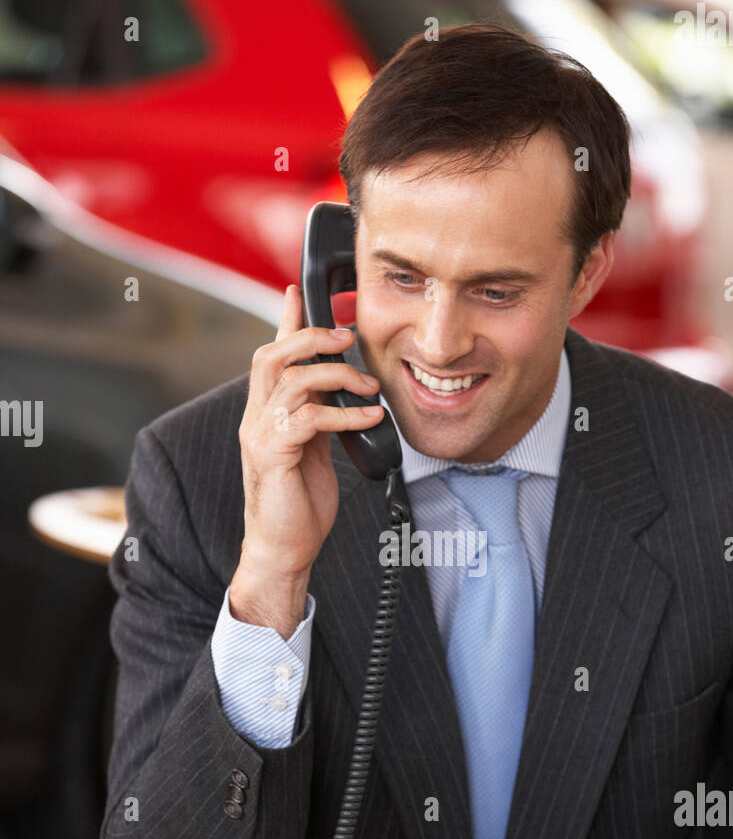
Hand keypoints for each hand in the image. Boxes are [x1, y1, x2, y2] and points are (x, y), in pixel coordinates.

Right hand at [230, 284, 382, 636]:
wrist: (284, 549)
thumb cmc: (299, 503)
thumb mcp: (314, 449)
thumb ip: (319, 415)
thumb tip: (341, 389)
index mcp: (266, 412)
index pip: (271, 354)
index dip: (284, 320)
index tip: (296, 290)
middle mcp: (256, 417)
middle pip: (272, 354)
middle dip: (312, 337)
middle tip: (347, 338)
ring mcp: (260, 435)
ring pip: (292, 379)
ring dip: (337, 375)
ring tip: (369, 386)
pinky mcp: (272, 455)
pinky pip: (309, 418)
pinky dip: (345, 412)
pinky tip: (370, 416)